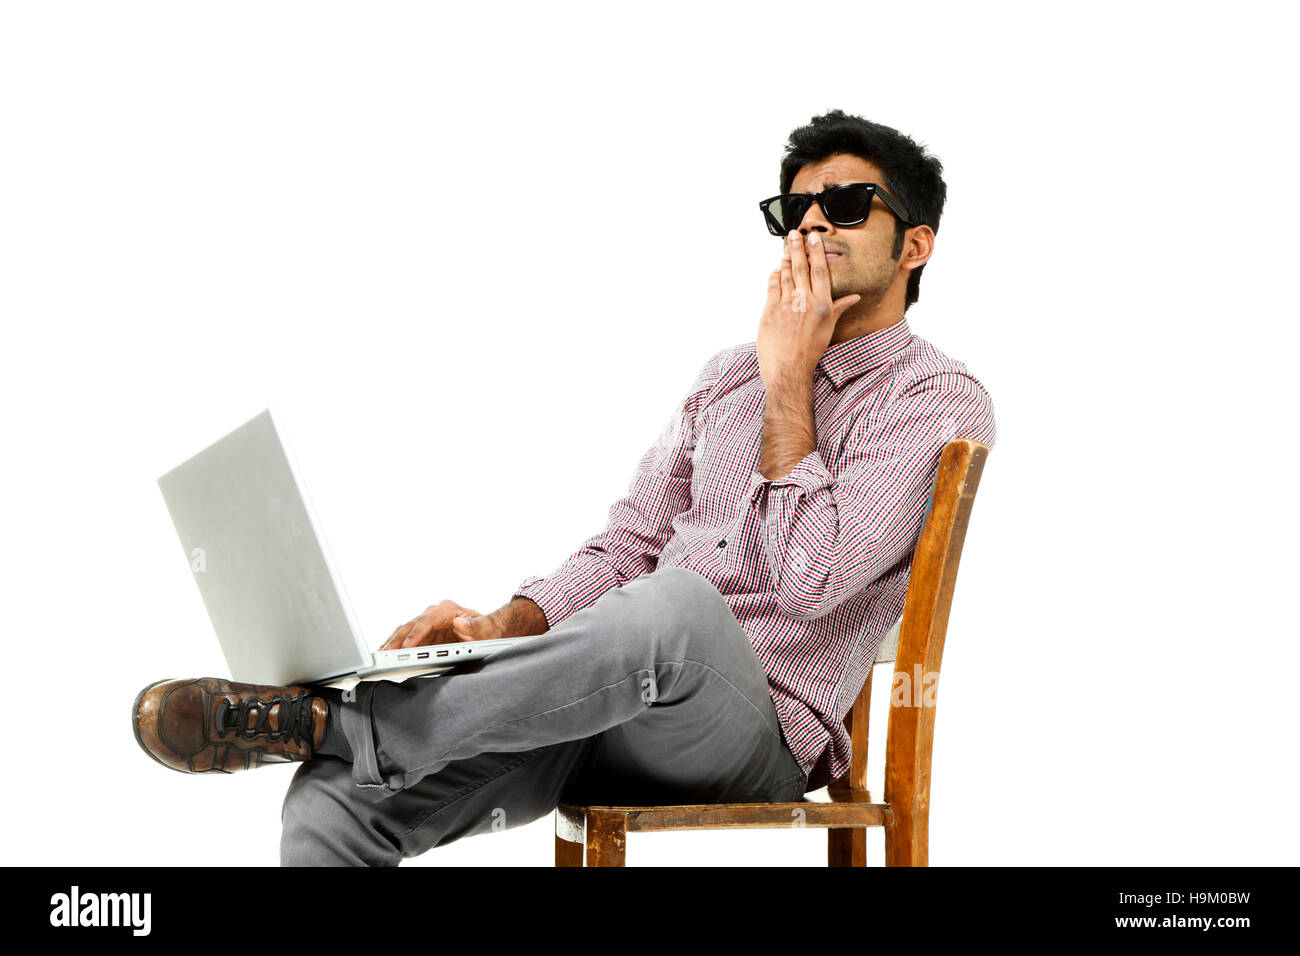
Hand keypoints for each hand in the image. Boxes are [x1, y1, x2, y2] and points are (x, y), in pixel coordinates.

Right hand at [378, 601, 505, 650]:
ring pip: (404, 631)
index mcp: (446, 609)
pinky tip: (385, 655)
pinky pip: (405, 639)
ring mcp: (426, 624)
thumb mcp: (485, 629)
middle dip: (397, 640)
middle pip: (411, 625)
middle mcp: (434, 614)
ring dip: (392, 643)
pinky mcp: (423, 634)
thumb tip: (460, 623)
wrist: (487, 631)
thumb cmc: (487, 629)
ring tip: (379, 656)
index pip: (426, 620)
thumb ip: (475, 626)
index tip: (408, 646)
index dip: (416, 633)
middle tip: (385, 654)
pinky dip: (395, 647)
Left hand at [757, 230, 860, 388]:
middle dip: (798, 249)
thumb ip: (839, 308)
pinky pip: (772, 287)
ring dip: (786, 260)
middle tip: (795, 234)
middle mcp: (805, 303)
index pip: (820, 272)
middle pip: (801, 268)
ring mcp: (786, 306)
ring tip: (786, 249)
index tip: (813, 240)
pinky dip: (774, 276)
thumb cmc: (810, 351)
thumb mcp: (829, 328)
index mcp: (822, 305)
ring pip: (786, 275)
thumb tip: (854, 297)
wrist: (789, 370)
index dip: (816, 253)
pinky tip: (776, 270)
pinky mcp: (770, 311)